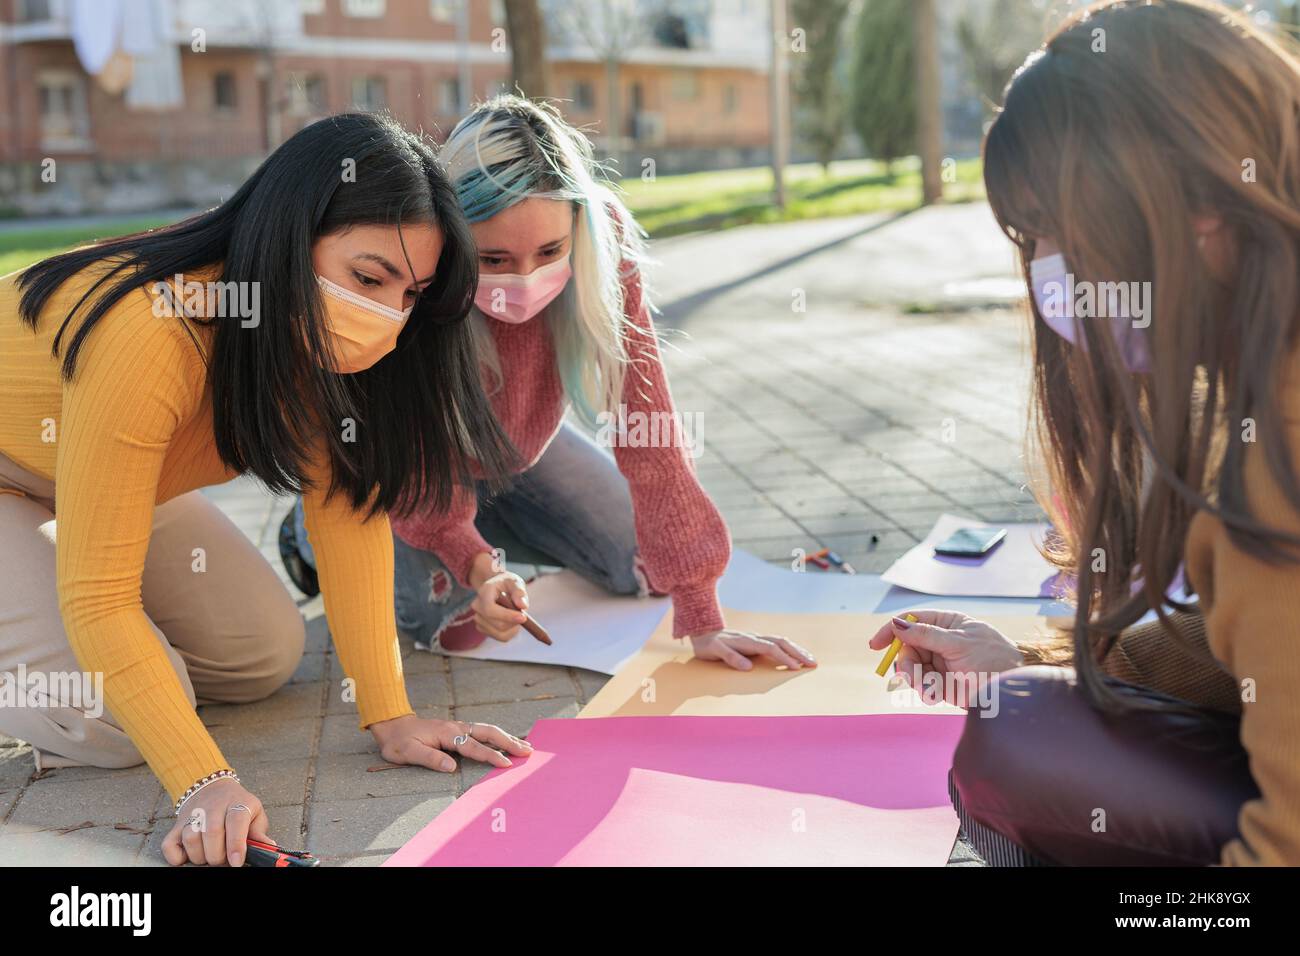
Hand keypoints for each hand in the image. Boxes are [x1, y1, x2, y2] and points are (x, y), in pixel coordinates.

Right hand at [162, 777, 269, 866]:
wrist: (212, 787)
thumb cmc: (236, 805)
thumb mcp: (254, 812)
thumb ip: (259, 832)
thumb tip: (268, 847)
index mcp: (236, 803)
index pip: (235, 822)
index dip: (235, 844)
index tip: (236, 862)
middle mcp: (212, 808)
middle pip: (212, 834)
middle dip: (218, 855)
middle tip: (224, 859)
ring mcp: (192, 816)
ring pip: (191, 840)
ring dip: (200, 856)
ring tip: (210, 854)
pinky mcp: (176, 825)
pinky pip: (169, 845)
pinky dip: (177, 856)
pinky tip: (189, 855)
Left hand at [369, 714, 532, 771]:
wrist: (393, 725)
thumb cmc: (399, 742)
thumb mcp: (408, 753)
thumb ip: (430, 758)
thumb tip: (452, 767)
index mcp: (446, 734)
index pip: (473, 746)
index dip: (490, 756)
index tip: (506, 764)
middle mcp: (456, 727)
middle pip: (488, 733)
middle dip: (509, 742)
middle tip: (528, 752)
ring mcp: (458, 727)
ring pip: (488, 730)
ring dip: (507, 737)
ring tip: (526, 746)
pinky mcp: (458, 729)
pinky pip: (482, 731)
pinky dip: (498, 735)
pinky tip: (506, 740)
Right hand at [468, 553, 529, 642]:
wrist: (496, 587)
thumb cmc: (507, 584)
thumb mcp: (515, 581)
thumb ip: (519, 592)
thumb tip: (523, 606)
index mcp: (484, 592)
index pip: (490, 609)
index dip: (507, 616)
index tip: (523, 617)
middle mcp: (477, 606)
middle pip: (497, 624)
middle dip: (514, 622)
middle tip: (524, 614)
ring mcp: (478, 618)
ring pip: (500, 633)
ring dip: (513, 627)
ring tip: (515, 614)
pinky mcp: (482, 628)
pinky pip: (501, 637)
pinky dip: (510, 631)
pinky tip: (510, 620)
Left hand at [689, 629, 817, 670]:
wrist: (702, 630)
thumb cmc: (707, 644)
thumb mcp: (714, 651)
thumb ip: (730, 657)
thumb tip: (748, 667)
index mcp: (747, 641)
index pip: (771, 648)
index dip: (784, 658)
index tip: (796, 667)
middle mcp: (755, 637)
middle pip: (782, 642)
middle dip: (798, 653)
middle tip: (813, 663)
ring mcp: (756, 638)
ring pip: (781, 641)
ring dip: (797, 650)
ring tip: (811, 659)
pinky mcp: (756, 641)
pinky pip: (777, 643)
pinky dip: (789, 648)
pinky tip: (796, 655)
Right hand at [868, 611, 1023, 706]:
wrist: (1014, 691)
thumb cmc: (993, 660)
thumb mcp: (959, 644)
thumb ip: (926, 634)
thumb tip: (896, 624)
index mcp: (946, 623)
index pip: (911, 620)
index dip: (891, 631)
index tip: (875, 645)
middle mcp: (940, 641)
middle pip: (906, 647)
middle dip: (906, 662)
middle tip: (909, 676)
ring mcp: (940, 662)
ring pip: (911, 668)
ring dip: (915, 680)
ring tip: (929, 690)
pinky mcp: (941, 683)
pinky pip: (921, 685)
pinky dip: (924, 691)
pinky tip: (936, 696)